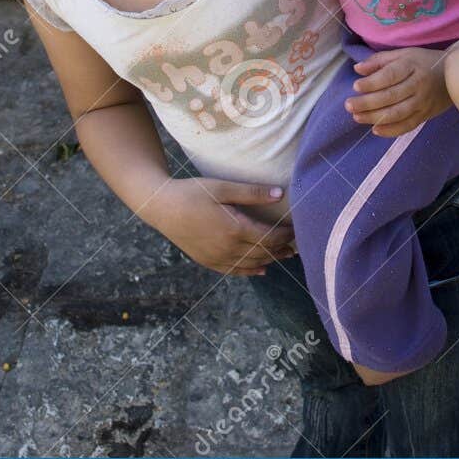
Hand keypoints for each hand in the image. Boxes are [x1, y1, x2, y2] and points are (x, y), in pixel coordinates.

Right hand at [149, 178, 295, 275]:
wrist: (161, 208)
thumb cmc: (192, 193)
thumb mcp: (223, 187)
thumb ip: (252, 193)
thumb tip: (280, 194)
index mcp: (235, 229)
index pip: (270, 237)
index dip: (286, 235)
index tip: (297, 229)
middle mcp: (228, 248)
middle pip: (264, 253)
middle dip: (282, 248)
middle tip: (297, 244)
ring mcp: (217, 258)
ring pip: (252, 264)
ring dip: (270, 260)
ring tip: (286, 256)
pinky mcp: (208, 261)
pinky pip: (235, 271)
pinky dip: (251, 271)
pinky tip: (261, 270)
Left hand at [345, 47, 451, 136]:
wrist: (457, 75)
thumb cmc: (424, 62)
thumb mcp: (404, 54)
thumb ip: (380, 61)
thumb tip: (357, 69)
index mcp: (411, 66)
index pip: (390, 76)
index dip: (372, 82)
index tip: (356, 86)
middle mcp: (418, 85)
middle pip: (391, 96)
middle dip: (367, 103)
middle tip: (349, 105)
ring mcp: (423, 102)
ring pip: (397, 113)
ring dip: (375, 117)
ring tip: (357, 117)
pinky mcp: (426, 115)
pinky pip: (407, 126)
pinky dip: (391, 130)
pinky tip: (376, 129)